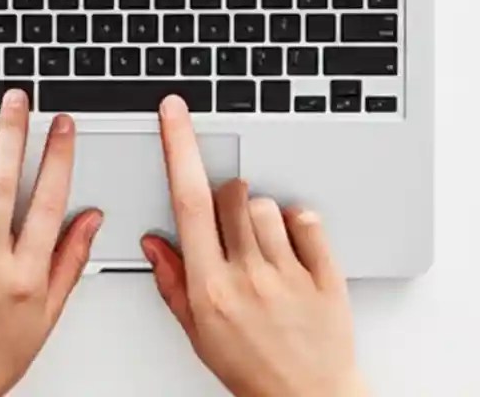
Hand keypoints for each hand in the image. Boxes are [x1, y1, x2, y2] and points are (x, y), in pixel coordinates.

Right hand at [141, 95, 367, 396]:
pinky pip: (307, 219)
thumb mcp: (198, 332)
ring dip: (260, 213)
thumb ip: (173, 282)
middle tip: (231, 227)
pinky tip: (291, 247)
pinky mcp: (325, 274)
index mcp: (210, 288)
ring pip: (266, 203)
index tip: (175, 112)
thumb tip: (154, 240)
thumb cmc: (250, 368)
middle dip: (226, 194)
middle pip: (230, 192)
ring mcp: (289, 275)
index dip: (179, 148)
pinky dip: (298, 223)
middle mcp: (248, 277)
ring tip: (263, 247)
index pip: (188, 201)